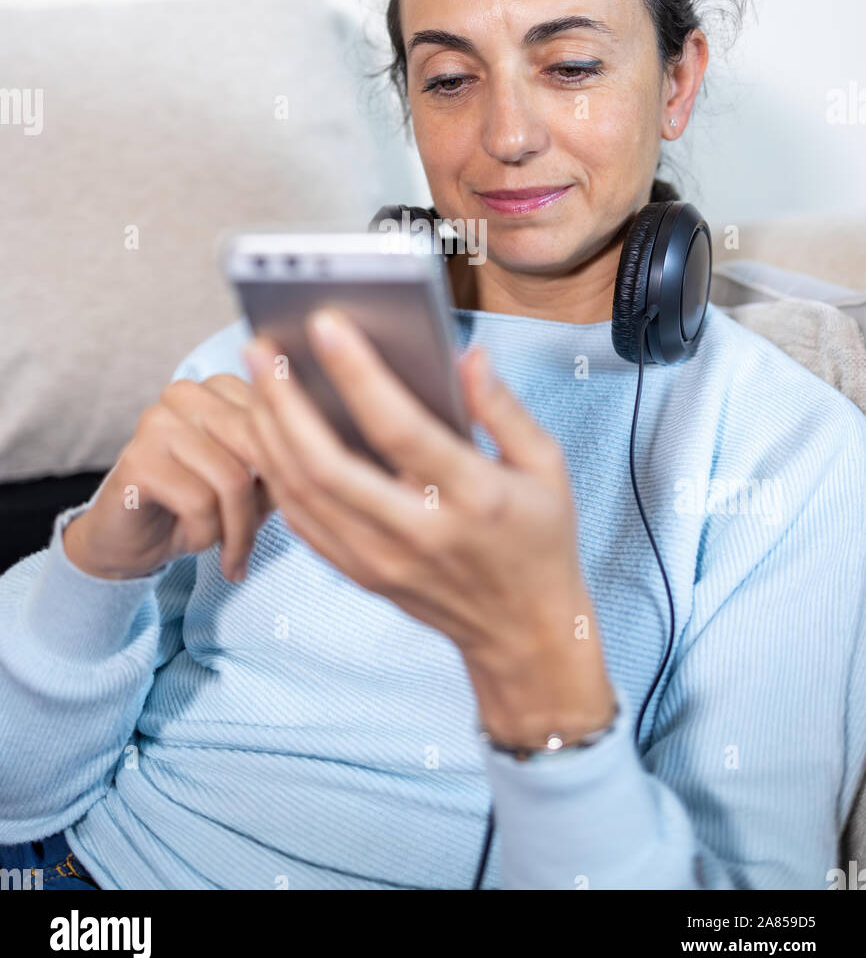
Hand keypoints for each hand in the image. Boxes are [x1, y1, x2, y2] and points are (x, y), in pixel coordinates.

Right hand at [64, 374, 278, 581]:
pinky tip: (192, 541)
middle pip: (257, 446)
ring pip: (232, 479)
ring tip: (225, 549)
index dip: (285, 474)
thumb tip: (314, 469)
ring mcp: (156, 422)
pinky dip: (204, 535)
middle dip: (264, 505)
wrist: (126, 543)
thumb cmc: (193, 508)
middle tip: (252, 546)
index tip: (280, 512)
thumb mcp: (249, 487)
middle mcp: (185, 393)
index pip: (276, 422)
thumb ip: (279, 468)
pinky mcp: (138, 459)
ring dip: (234, 530)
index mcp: (218, 387)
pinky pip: (199, 502)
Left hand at [243, 308, 616, 742]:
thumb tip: (466, 354)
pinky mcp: (360, 575)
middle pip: (328, 465)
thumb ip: (503, 409)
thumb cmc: (538, 537)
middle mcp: (419, 533)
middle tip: (260, 347)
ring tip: (255, 376)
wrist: (523, 634)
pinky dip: (276, 471)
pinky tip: (266, 429)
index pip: (401, 429)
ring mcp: (382, 560)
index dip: (358, 374)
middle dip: (284, 401)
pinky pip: (302, 519)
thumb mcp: (546, 466)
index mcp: (474, 497)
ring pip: (303, 492)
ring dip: (269, 431)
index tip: (324, 323)